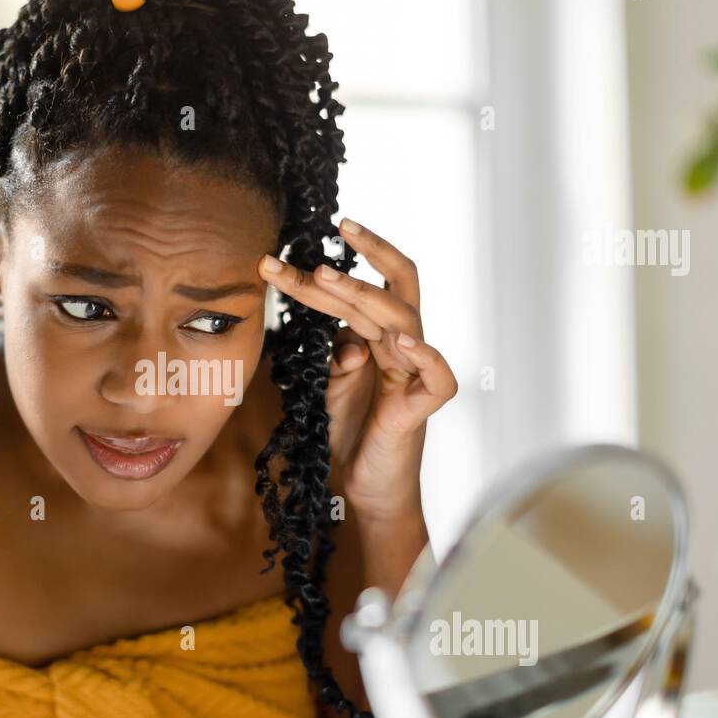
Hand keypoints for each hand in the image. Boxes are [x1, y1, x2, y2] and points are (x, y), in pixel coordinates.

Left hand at [256, 217, 458, 522]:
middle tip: (331, 231)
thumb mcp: (330, 386)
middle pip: (391, 287)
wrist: (365, 486)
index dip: (320, 274)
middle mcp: (401, 346)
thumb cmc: (351, 432)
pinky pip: (437, 375)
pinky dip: (423, 353)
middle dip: (362, 255)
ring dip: (364, 294)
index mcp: (378, 336)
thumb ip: (334, 355)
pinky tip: (401, 339)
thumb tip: (345, 336)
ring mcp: (415, 373)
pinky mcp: (423, 405)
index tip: (280, 256)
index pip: (358, 291)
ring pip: (403, 318)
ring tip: (326, 276)